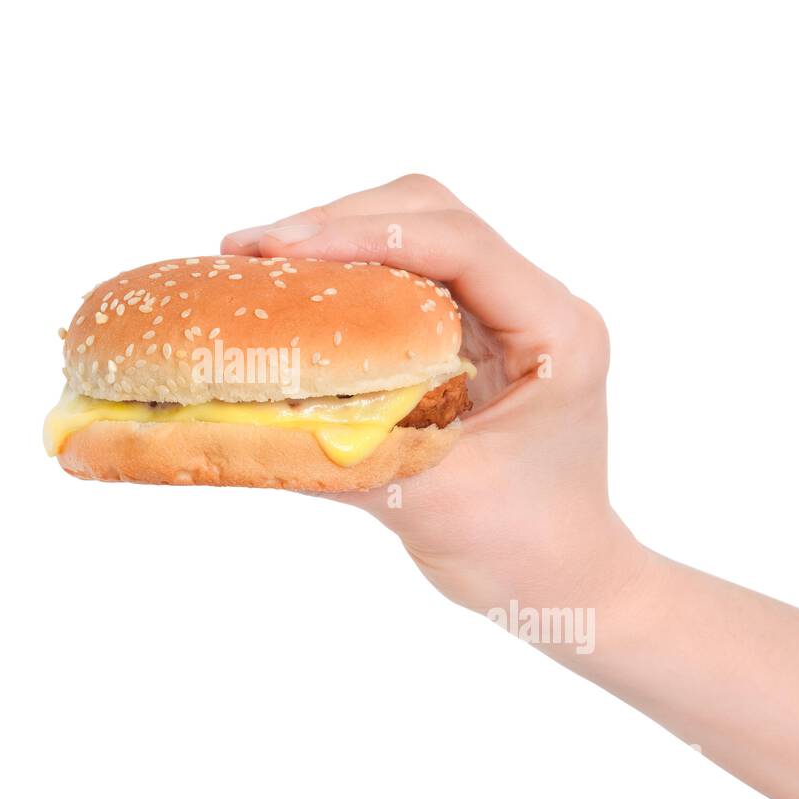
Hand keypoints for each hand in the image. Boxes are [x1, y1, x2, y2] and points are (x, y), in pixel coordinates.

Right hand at [223, 175, 642, 612]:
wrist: (561, 582)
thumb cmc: (520, 550)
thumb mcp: (427, 503)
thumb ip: (338, 458)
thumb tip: (238, 420)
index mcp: (554, 333)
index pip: (461, 245)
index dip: (366, 235)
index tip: (282, 247)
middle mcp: (535, 305)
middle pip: (433, 216)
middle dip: (338, 223)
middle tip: (252, 250)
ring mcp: (503, 314)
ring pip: (416, 234)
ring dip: (336, 240)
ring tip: (257, 264)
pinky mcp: (470, 333)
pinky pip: (404, 278)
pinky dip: (345, 277)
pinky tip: (292, 293)